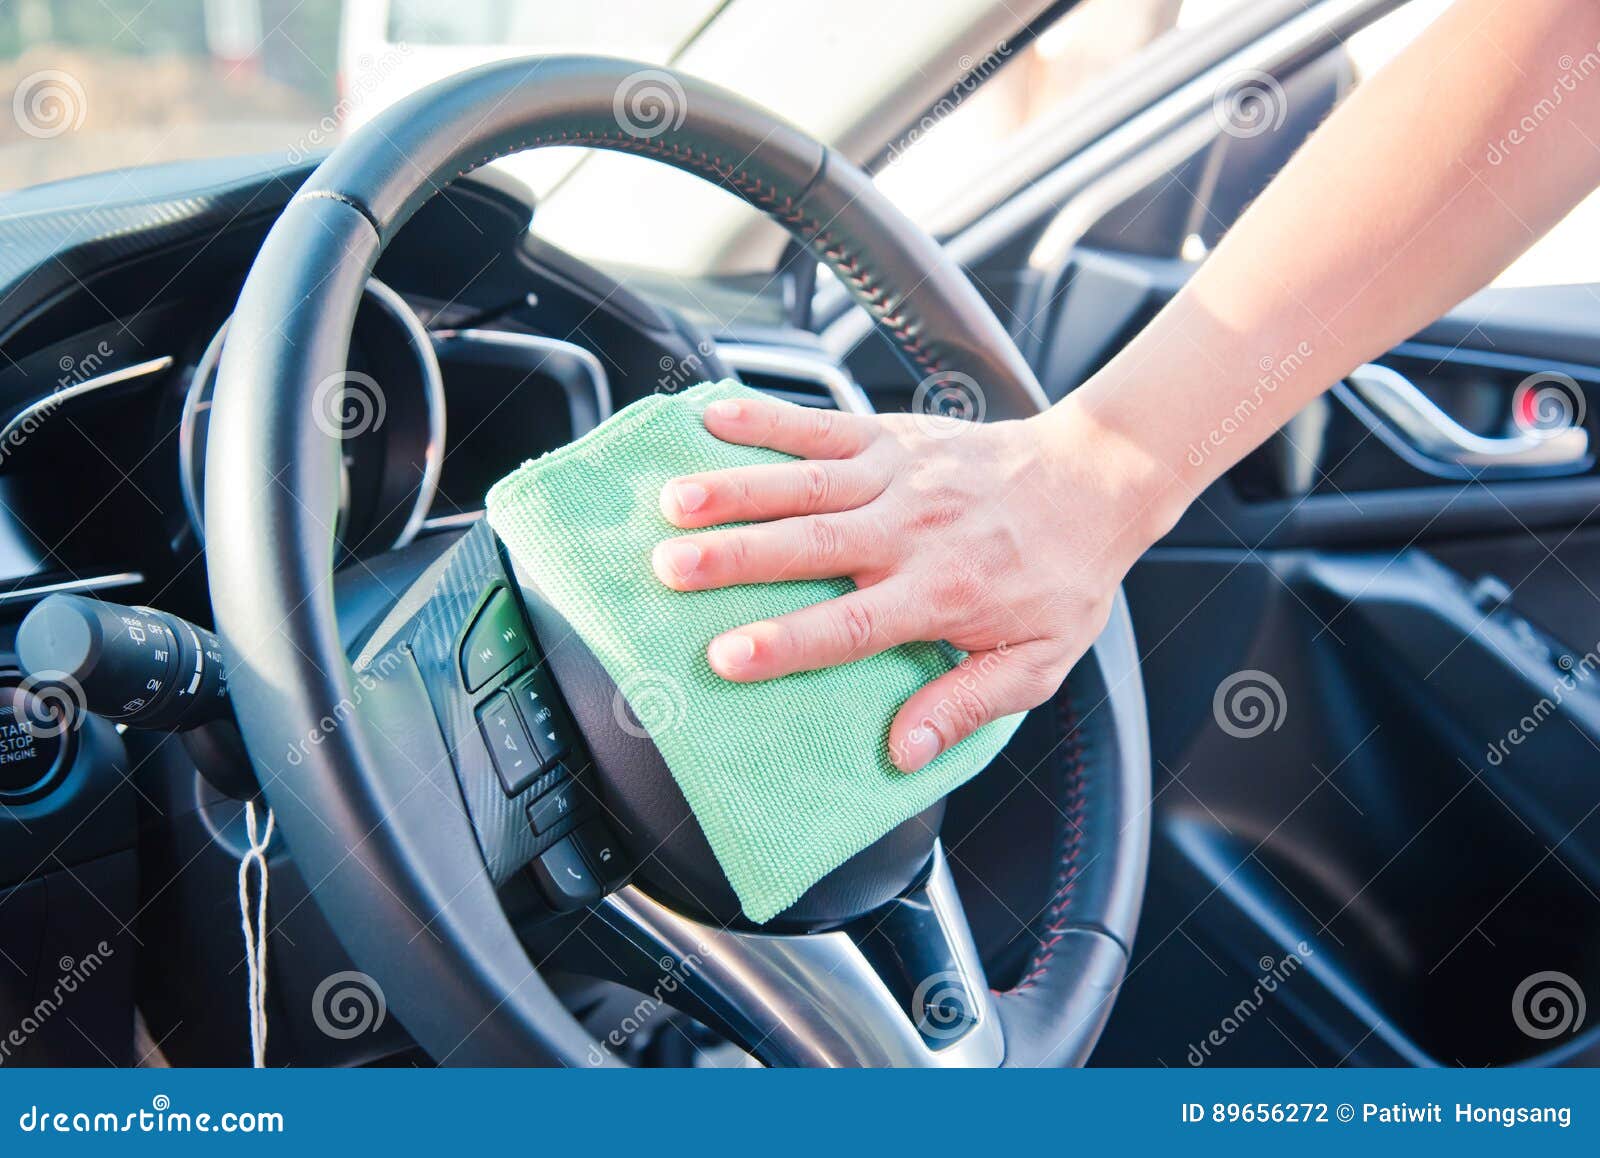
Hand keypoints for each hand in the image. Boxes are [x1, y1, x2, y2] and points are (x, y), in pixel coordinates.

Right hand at [651, 393, 1173, 771]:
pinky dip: (768, 418)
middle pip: (812, 545)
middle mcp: (913, 531)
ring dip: (736, 487)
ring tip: (673, 499)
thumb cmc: (1060, 576)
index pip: (852, 625)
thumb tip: (904, 752)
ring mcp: (899, 477)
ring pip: (806, 481)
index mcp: (942, 594)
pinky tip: (712, 416)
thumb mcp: (1037, 660)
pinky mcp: (892, 436)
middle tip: (670, 567)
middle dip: (737, 556)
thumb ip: (968, 703)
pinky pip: (823, 424)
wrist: (1095, 479)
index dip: (787, 643)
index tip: (726, 658)